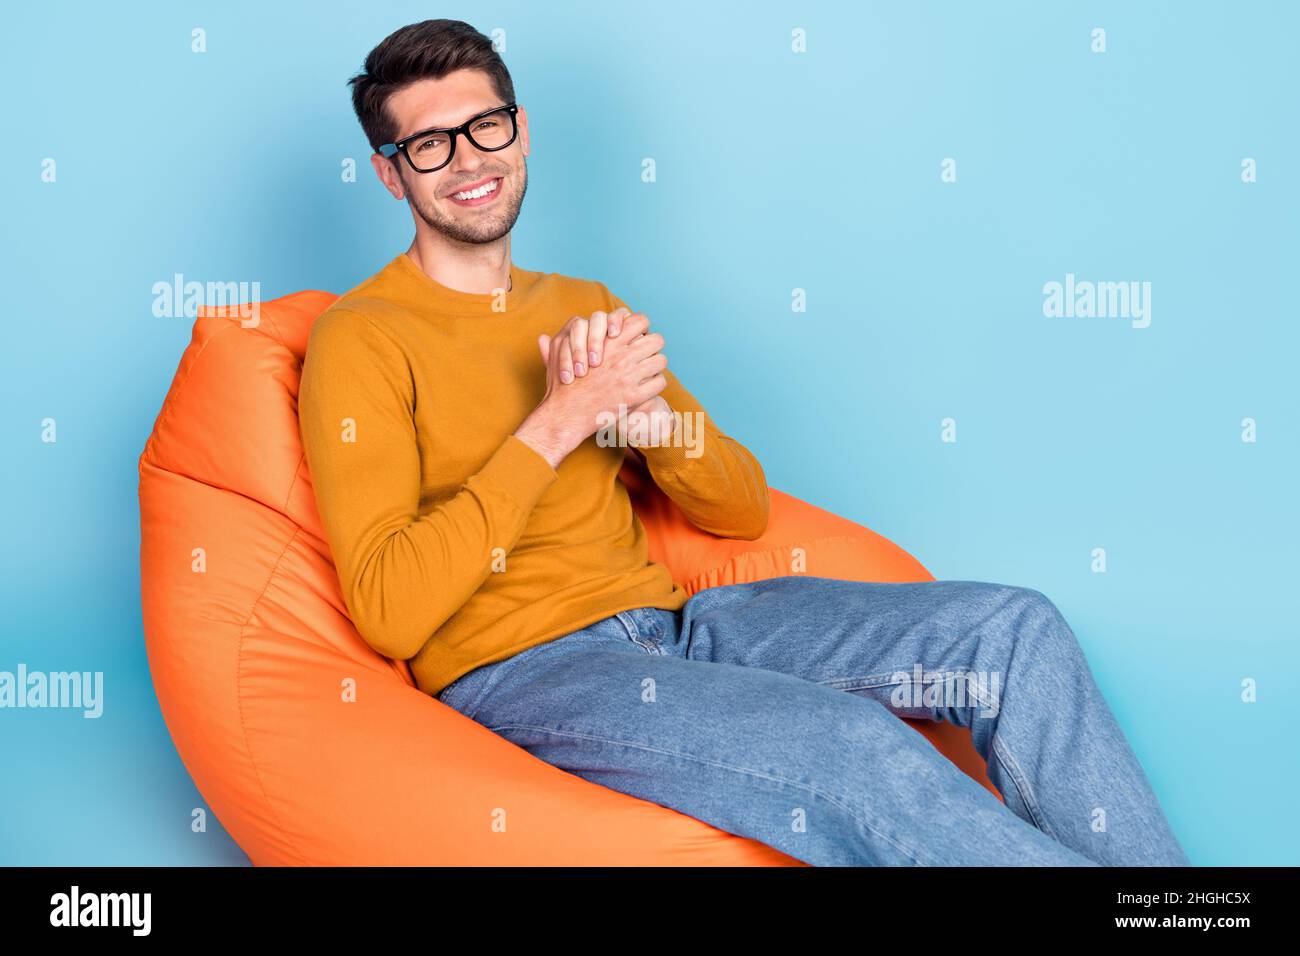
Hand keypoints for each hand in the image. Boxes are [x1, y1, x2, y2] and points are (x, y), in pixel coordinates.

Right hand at [514, 312, 666, 467]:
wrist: (565, 415)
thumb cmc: (560, 388)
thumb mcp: (555, 358)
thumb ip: (556, 344)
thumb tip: (543, 337)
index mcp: (607, 342)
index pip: (640, 320)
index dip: (642, 326)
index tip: (637, 336)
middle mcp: (621, 356)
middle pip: (657, 340)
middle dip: (653, 346)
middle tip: (647, 354)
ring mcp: (629, 376)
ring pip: (661, 360)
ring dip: (655, 365)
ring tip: (648, 371)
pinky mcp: (634, 396)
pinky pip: (659, 383)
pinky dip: (655, 384)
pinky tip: (646, 387)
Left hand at [537, 307, 630, 382]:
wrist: (618, 388)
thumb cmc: (593, 386)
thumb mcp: (574, 378)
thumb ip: (554, 359)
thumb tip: (542, 338)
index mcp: (574, 336)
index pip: (565, 338)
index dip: (565, 357)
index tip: (567, 378)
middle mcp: (589, 326)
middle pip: (579, 327)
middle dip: (578, 349)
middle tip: (581, 372)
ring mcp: (607, 323)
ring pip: (598, 319)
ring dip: (595, 338)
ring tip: (595, 361)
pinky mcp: (628, 323)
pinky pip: (621, 314)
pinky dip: (616, 321)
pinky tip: (614, 335)